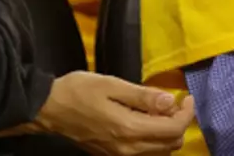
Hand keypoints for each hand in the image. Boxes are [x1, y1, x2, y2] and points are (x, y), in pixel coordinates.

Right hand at [36, 71, 195, 154]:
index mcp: (130, 129)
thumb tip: (170, 101)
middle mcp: (130, 148)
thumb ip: (142, 95)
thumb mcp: (109, 85)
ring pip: (160, 151)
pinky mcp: (112, 155)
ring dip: (167, 133)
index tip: (184, 96)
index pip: (173, 128)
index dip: (186, 112)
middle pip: (171, 143)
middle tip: (171, 102)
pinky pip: (145, 153)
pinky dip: (153, 140)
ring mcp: (121, 155)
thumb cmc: (77, 91)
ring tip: (158, 111)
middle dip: (178, 123)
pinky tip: (143, 123)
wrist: (47, 109)